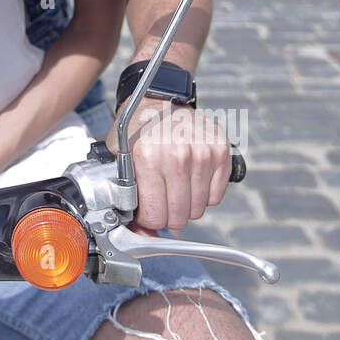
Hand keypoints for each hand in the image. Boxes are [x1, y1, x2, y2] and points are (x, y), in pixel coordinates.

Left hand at [116, 102, 230, 231]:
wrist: (157, 100)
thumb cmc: (136, 132)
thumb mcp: (118, 161)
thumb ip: (126, 201)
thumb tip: (145, 238)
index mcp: (147, 156)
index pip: (154, 214)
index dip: (149, 218)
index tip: (147, 210)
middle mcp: (177, 154)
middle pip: (179, 216)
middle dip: (167, 215)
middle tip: (161, 200)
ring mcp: (202, 151)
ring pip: (198, 208)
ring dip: (186, 204)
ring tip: (175, 185)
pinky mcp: (221, 149)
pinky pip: (216, 195)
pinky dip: (204, 193)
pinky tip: (191, 178)